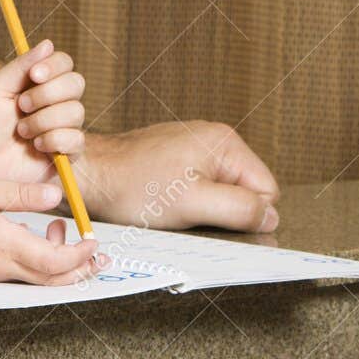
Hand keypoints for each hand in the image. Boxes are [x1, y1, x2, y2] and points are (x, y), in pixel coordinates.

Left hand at [0, 40, 84, 182]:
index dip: (54, 66)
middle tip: (22, 105)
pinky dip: (54, 140)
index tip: (34, 75)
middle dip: (47, 94)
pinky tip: (36, 146)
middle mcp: (54, 102)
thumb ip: (21, 66)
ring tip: (21, 131)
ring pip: (76, 112)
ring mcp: (62, 127)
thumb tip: (48, 43)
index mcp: (38, 82)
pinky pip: (77, 140)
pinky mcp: (67, 154)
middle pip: (76, 83)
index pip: (64, 63)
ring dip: (43, 120)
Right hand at [0, 176, 103, 282]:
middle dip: (82, 268)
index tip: (93, 240)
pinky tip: (35, 233)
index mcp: (2, 243)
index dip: (80, 255)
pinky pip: (22, 273)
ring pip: (39, 278)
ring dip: (61, 262)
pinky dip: (40, 260)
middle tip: (100, 254)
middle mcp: (1, 264)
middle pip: (53, 279)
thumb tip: (56, 195)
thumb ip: (19, 194)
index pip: (54, 261)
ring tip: (62, 229)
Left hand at [72, 121, 279, 231]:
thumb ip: (240, 209)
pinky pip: (198, 188)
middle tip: (191, 215)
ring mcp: (192, 149)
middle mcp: (212, 140)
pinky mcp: (175, 161)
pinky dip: (187, 202)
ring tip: (173, 209)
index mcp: (224, 143)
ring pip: (221, 193)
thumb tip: (271, 218)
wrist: (87, 174)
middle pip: (245, 191)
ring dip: (204, 209)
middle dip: (224, 211)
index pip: (266, 191)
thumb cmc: (133, 186)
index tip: (214, 218)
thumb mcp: (194, 203)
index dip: (246, 214)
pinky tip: (164, 204)